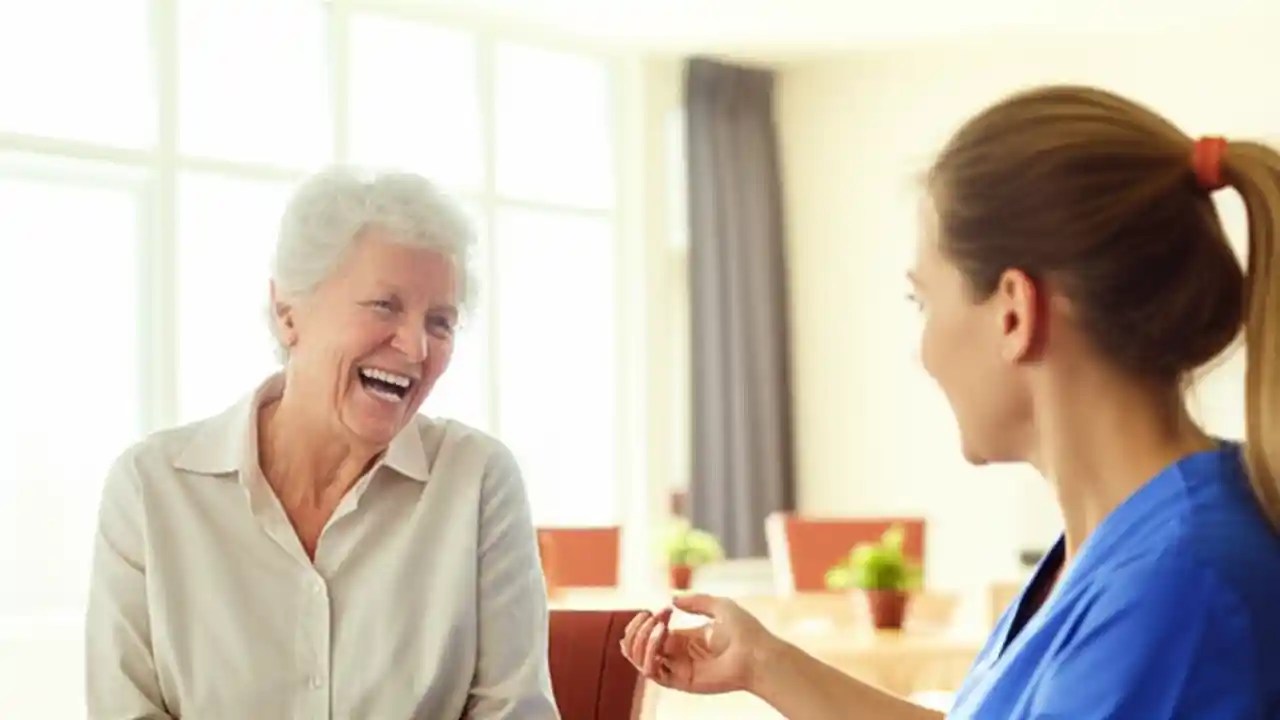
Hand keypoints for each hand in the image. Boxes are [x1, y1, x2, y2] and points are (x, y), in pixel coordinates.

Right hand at [619, 594, 777, 694]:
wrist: (758, 654)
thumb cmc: (745, 631)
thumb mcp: (720, 606)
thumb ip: (697, 601)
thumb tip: (672, 600)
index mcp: (686, 640)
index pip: (653, 633)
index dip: (650, 620)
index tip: (665, 610)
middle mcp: (679, 656)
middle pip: (641, 647)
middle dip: (637, 630)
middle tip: (648, 618)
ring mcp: (679, 669)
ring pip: (641, 660)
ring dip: (640, 641)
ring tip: (656, 627)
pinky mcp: (681, 682)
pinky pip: (653, 674)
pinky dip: (648, 655)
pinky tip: (661, 637)